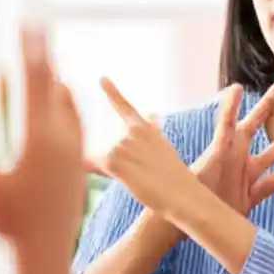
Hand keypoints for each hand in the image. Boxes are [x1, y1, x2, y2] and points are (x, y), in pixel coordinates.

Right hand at [0, 27, 85, 253]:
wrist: (46, 251)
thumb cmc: (8, 222)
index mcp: (38, 139)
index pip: (35, 82)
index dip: (29, 52)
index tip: (24, 27)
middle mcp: (62, 139)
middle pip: (53, 84)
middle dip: (42, 53)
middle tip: (35, 25)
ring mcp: (74, 149)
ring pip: (68, 101)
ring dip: (54, 75)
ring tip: (45, 52)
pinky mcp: (78, 160)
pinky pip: (74, 119)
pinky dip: (65, 99)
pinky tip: (59, 90)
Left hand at [94, 78, 206, 213]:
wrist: (182, 194)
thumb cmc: (174, 179)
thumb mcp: (164, 149)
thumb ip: (152, 131)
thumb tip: (150, 113)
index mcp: (145, 130)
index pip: (125, 107)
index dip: (112, 92)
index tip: (102, 78)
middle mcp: (133, 132)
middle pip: (105, 146)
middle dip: (110, 163)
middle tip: (137, 177)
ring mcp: (122, 144)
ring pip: (98, 157)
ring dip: (106, 172)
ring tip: (136, 181)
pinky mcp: (114, 160)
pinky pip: (92, 165)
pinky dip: (95, 173)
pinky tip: (116, 179)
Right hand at [194, 82, 273, 213]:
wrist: (193, 220)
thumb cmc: (218, 209)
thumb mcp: (252, 196)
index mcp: (251, 166)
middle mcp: (241, 154)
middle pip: (260, 124)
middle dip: (271, 105)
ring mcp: (230, 151)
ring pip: (247, 122)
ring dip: (260, 104)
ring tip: (270, 85)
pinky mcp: (217, 151)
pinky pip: (224, 126)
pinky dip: (229, 108)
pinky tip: (235, 90)